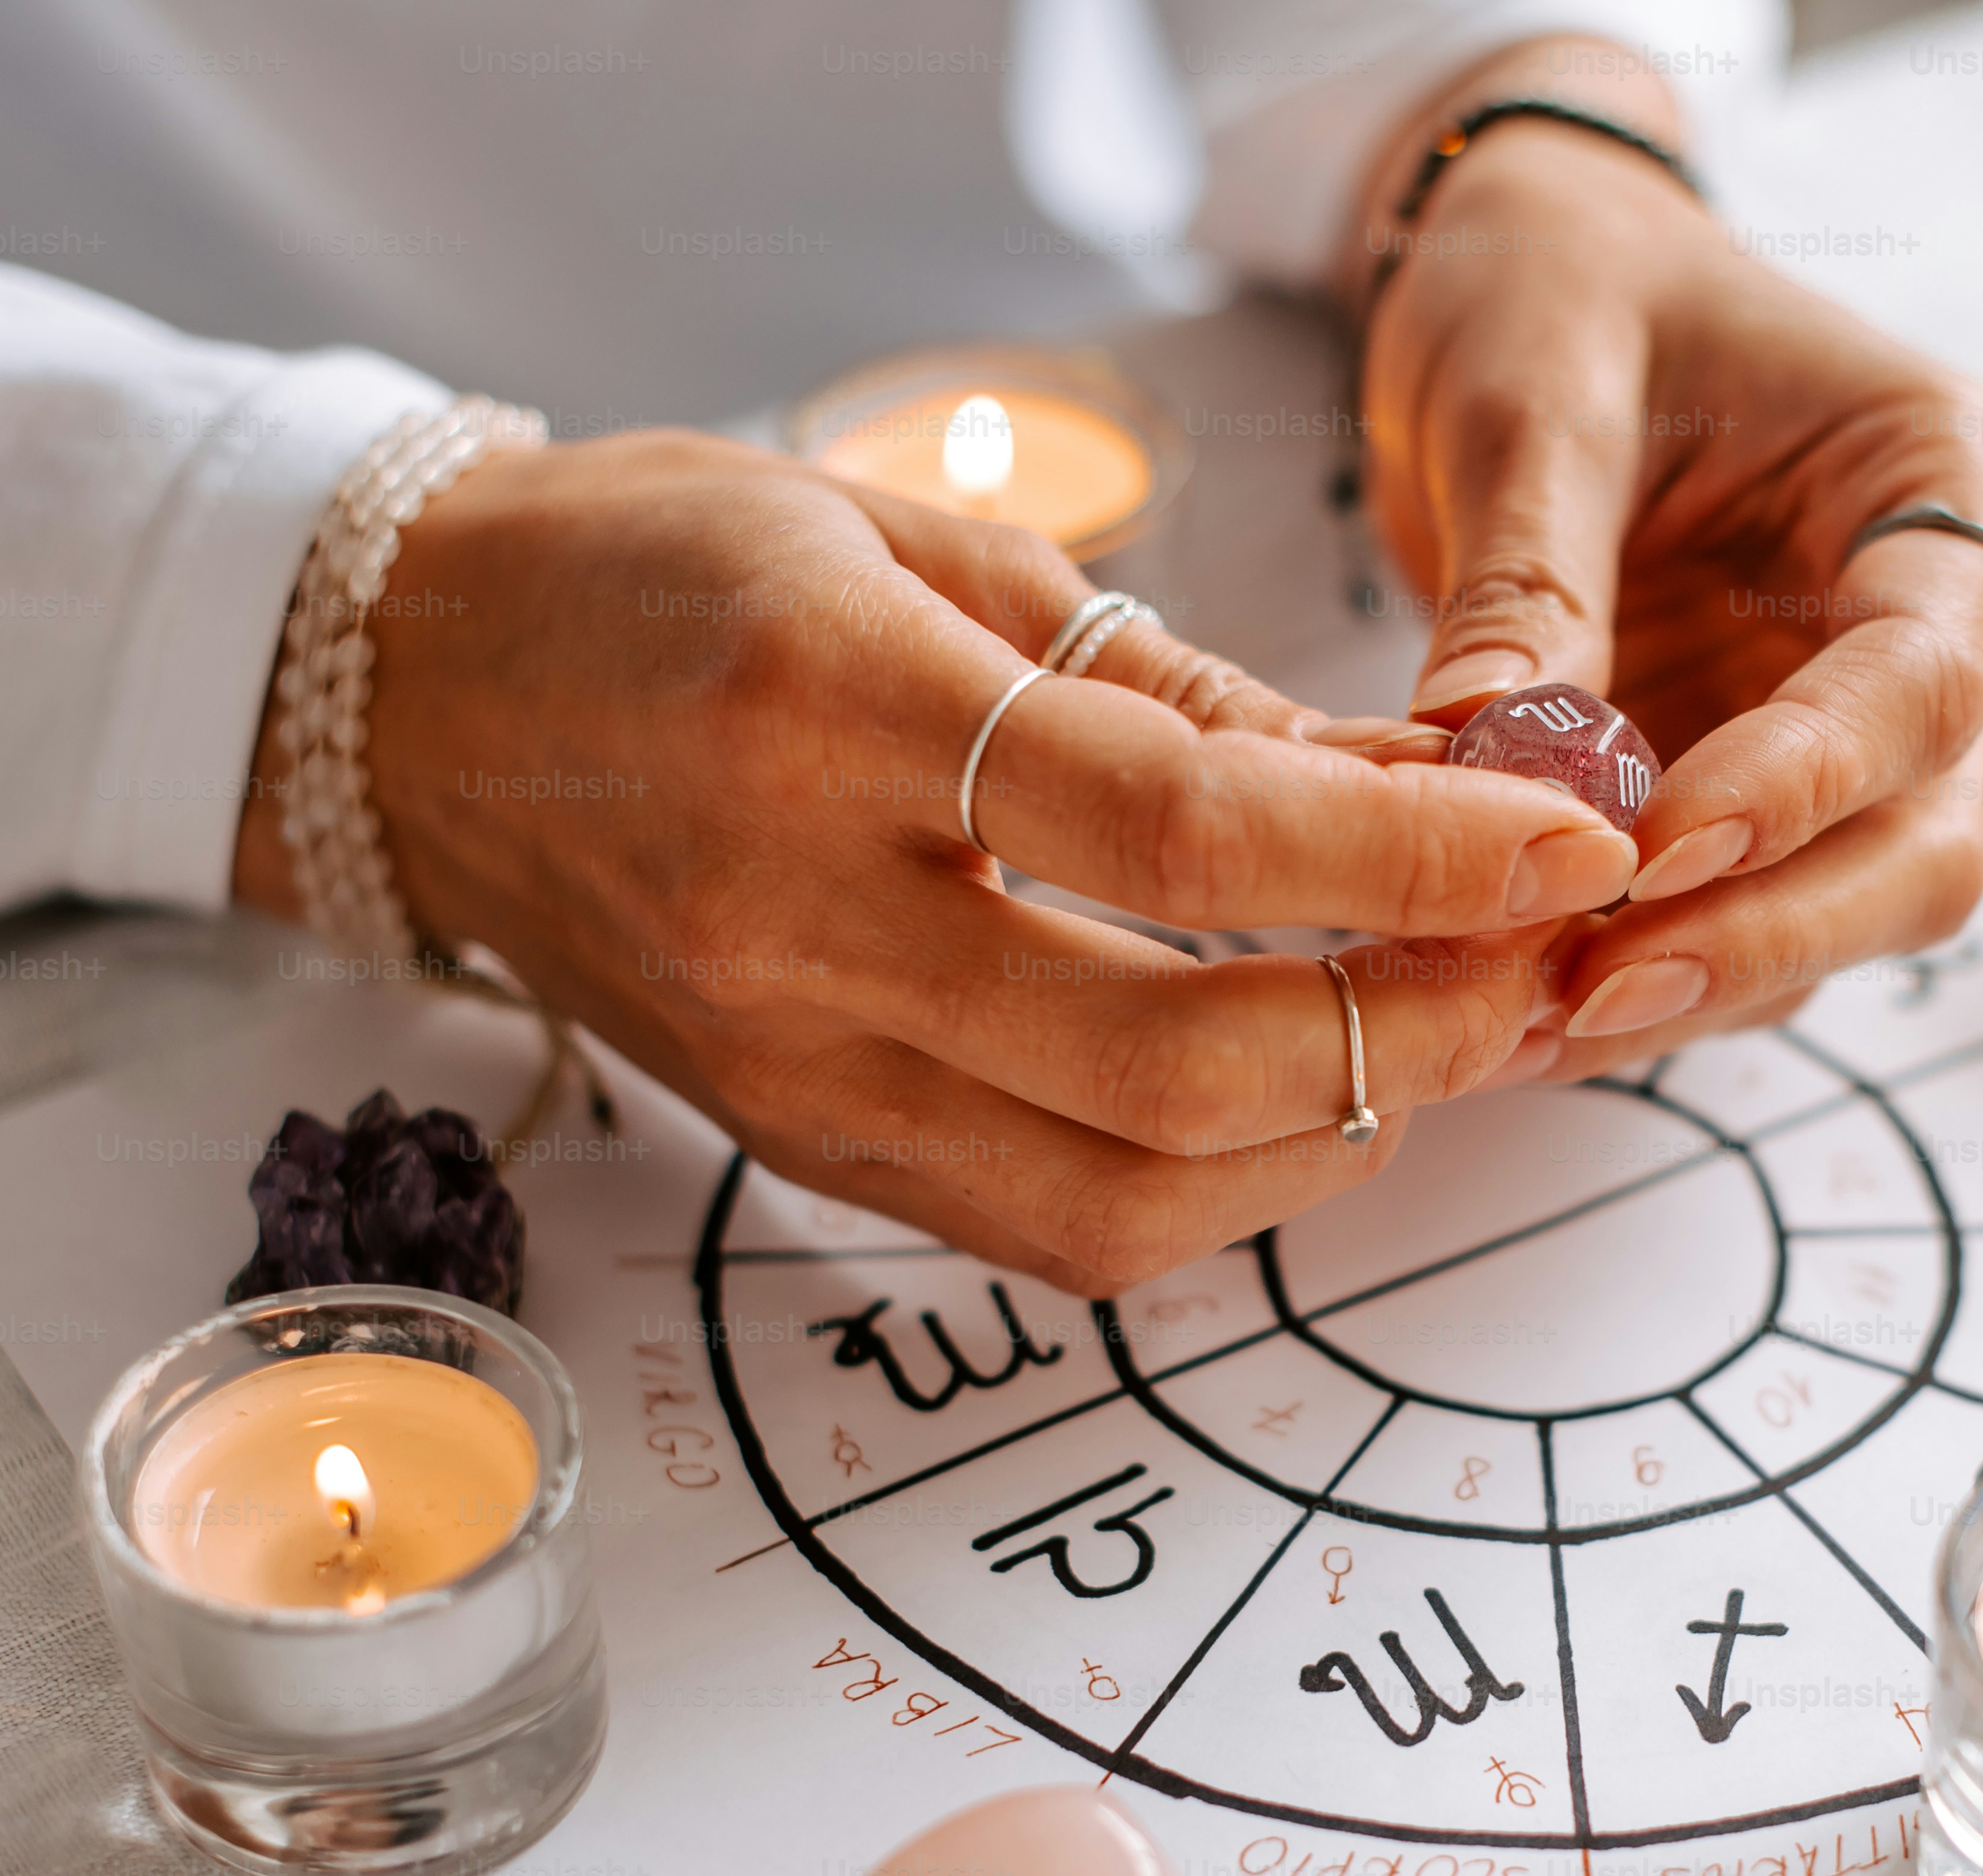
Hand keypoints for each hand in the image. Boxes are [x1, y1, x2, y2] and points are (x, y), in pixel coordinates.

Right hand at [234, 430, 1641, 1290]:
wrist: (409, 695)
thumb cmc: (666, 568)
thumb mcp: (924, 540)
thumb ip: (1174, 683)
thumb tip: (1423, 783)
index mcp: (826, 708)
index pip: (1177, 831)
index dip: (1408, 855)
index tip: (1573, 836)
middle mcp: (794, 920)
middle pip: (1171, 1064)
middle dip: (1412, 1030)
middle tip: (1540, 958)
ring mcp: (785, 1069)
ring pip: (1124, 1200)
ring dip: (1334, 1137)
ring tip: (1443, 1028)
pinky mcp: (792, 1148)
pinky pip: (1045, 1228)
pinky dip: (1212, 1184)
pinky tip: (1298, 1086)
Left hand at [1350, 43, 1982, 1082]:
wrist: (1528, 293)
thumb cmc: (1560, 288)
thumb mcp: (1531, 388)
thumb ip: (1530, 572)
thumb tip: (1485, 752)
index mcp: (1954, 485)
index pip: (1923, 684)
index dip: (1799, 791)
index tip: (1648, 856)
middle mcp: (1952, 629)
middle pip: (1925, 845)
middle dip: (1765, 934)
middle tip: (1586, 989)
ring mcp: (1873, 735)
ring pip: (1838, 918)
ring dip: (1684, 985)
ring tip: (1504, 1025)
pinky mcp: (1773, 802)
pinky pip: (1732, 924)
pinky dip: (1626, 977)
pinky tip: (1498, 1014)